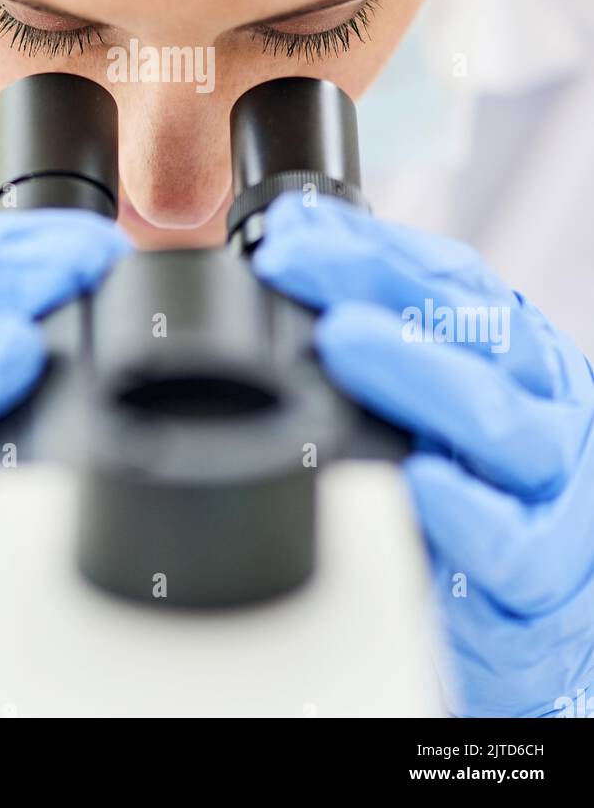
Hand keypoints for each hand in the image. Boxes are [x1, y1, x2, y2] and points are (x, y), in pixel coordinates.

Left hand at [253, 192, 593, 718]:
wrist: (539, 604)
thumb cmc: (479, 480)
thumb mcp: (432, 389)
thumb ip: (370, 317)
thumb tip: (291, 236)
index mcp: (508, 347)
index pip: (447, 278)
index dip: (368, 252)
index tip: (290, 240)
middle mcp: (539, 399)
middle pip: (477, 334)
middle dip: (384, 298)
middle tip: (314, 298)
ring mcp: (549, 483)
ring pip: (500, 423)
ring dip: (419, 380)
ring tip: (345, 349)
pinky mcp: (543, 574)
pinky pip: (514, 545)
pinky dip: (467, 515)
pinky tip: (421, 487)